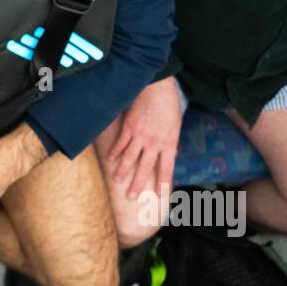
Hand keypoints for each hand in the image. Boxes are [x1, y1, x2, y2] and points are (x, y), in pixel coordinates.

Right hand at [101, 77, 181, 200]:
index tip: (157, 196)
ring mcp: (140, 136)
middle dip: (137, 184)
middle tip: (131, 197)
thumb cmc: (168, 105)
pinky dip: (115, 152)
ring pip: (130, 158)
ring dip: (123, 171)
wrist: (157, 88)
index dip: (161, 184)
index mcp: (169, 143)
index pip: (166, 169)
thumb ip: (169, 142)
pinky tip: (111, 159)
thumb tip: (168, 155)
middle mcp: (155, 143)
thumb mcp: (175, 126)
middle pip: (145, 168)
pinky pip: (121, 143)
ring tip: (117, 180)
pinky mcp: (129, 127)